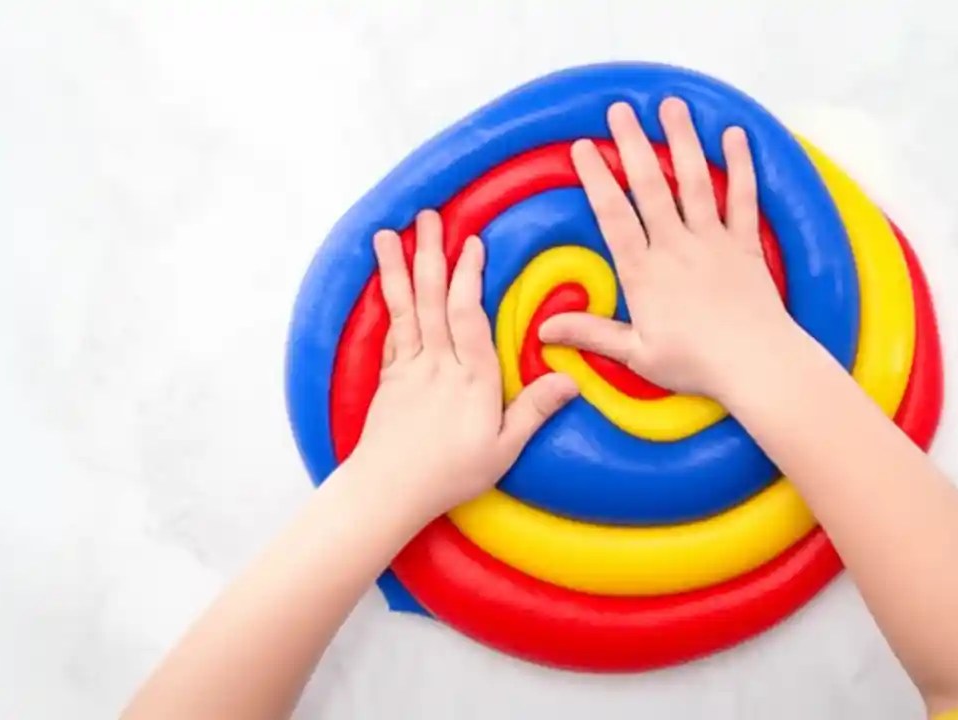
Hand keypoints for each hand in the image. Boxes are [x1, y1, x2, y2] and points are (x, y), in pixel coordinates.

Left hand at [345, 210, 578, 525]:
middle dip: (432, 255)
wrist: (388, 491)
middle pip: (434, 301)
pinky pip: (391, 332)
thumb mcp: (503, 449)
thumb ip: (534, 411)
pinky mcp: (389, 379)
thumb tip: (570, 381)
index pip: (469, 316)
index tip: (472, 244)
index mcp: (471, 380)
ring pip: (406, 309)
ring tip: (387, 235)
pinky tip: (389, 286)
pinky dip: (390, 305)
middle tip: (428, 216)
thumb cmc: (449, 475)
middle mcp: (438, 365)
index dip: (469, 278)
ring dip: (398, 268)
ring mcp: (409, 369)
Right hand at [539, 98, 797, 400]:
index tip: (582, 147)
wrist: (756, 365)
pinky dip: (740, 166)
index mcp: (644, 272)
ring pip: (693, 182)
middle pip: (650, 186)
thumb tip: (543, 330)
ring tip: (670, 105)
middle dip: (632, 144)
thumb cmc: (695, 364)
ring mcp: (713, 242)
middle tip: (618, 110)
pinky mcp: (745, 246)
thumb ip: (591, 334)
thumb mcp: (635, 354)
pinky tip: (735, 135)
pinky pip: (743, 199)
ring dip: (681, 141)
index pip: (613, 216)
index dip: (596, 178)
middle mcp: (676, 247)